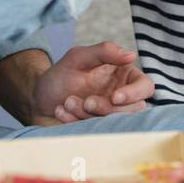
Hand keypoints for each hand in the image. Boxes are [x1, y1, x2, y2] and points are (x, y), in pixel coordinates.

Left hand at [29, 41, 154, 123]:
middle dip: (107, 108)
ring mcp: (109, 116)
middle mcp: (121, 98)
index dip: (135, 93)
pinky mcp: (96, 130)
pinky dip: (75, 122)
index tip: (115, 96)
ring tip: (67, 102)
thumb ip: (103, 52)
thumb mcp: (78, 57)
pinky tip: (61, 111)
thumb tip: (131, 54)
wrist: (38, 98)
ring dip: (89, 114)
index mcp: (123, 77)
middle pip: (133, 109)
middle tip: (87, 101)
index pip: (145, 86)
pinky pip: (94, 131)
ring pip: (114, 121)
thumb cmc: (61, 75)